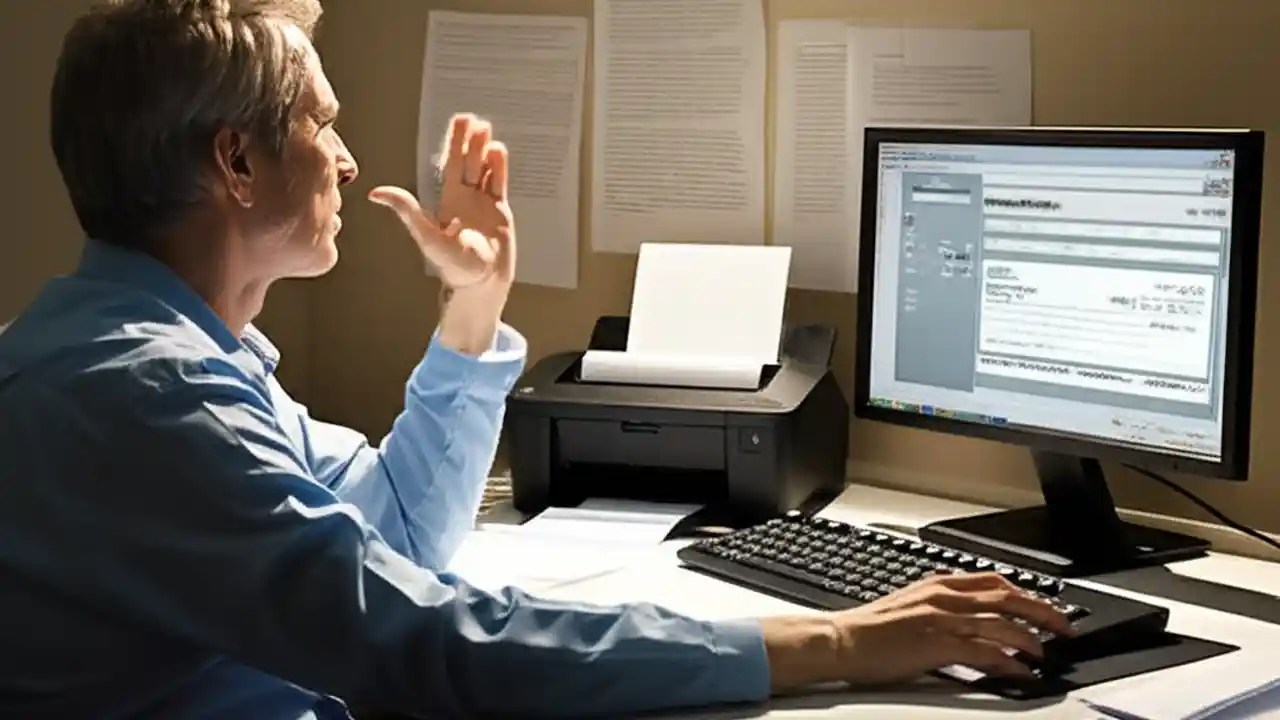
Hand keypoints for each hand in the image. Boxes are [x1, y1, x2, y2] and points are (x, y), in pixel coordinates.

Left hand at [369, 113, 515, 353]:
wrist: (481, 283)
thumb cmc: (454, 266)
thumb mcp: (427, 236)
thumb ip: (406, 211)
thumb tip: (376, 193)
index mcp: (448, 201)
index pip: (450, 164)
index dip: (454, 143)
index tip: (459, 123)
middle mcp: (465, 199)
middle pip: (467, 162)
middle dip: (469, 141)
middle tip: (472, 119)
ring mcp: (483, 204)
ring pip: (484, 170)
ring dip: (484, 150)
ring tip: (487, 129)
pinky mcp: (500, 213)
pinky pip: (499, 184)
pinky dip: (499, 168)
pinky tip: (499, 152)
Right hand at [762, 573, 1073, 691]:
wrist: (841, 640)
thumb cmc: (869, 630)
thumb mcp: (909, 606)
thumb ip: (940, 607)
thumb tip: (966, 620)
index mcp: (938, 584)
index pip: (993, 580)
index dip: (1025, 592)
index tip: (1042, 604)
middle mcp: (944, 596)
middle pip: (1007, 596)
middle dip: (1042, 611)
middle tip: (1063, 627)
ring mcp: (943, 619)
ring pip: (1002, 623)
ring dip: (1031, 639)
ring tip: (1046, 653)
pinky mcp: (939, 644)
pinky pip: (986, 652)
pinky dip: (1010, 663)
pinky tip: (1022, 673)